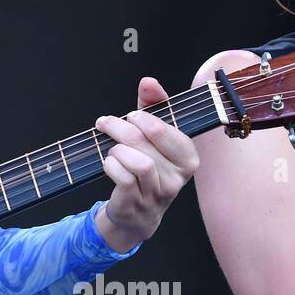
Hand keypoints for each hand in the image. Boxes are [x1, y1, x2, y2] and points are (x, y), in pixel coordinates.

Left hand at [92, 76, 200, 252]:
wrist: (137, 213)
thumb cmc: (146, 166)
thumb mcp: (152, 135)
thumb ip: (153, 106)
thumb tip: (148, 82)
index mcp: (187, 158)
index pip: (170, 132)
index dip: (148, 119)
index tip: (133, 115)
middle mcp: (178, 177)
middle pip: (147, 142)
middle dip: (122, 128)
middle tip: (106, 123)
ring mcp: (158, 193)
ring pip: (139, 162)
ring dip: (117, 149)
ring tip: (111, 149)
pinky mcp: (137, 204)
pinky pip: (124, 179)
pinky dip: (111, 166)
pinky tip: (109, 163)